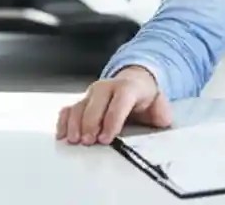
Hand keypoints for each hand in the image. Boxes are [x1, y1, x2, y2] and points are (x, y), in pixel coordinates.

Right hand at [55, 66, 172, 145]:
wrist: (134, 83)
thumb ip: (162, 111)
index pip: (119, 102)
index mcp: (128, 87)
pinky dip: (63, 121)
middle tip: (89, 142)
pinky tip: (62, 135)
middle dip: (91, 123)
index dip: (112, 120)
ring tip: (74, 141)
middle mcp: (107, 87)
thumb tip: (161, 119)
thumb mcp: (158, 103)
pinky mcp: (82, 101)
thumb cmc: (144, 97)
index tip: (106, 138)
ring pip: (79, 105)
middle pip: (95, 103)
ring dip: (74, 124)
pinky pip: (69, 108)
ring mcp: (92, 94)